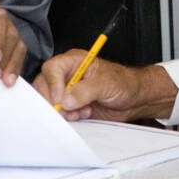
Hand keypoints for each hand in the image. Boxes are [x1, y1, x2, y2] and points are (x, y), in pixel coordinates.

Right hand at [34, 52, 176, 121]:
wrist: (133, 100)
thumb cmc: (124, 83)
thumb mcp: (106, 83)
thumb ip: (85, 90)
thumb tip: (66, 99)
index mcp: (73, 61)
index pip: (52, 68)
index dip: (52, 84)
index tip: (60, 99)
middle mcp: (67, 75)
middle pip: (45, 85)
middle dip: (54, 100)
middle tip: (67, 109)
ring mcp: (67, 91)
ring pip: (50, 101)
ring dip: (63, 110)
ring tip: (82, 110)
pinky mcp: (71, 106)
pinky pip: (60, 113)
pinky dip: (69, 117)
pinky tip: (84, 114)